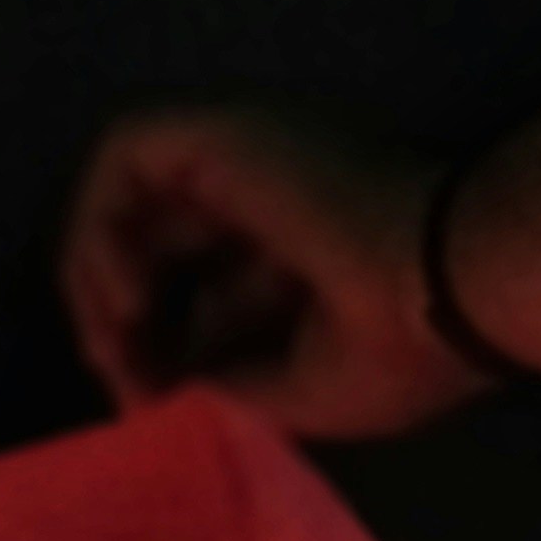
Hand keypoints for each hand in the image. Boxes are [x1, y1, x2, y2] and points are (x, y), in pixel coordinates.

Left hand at [60, 105, 481, 435]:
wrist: (447, 292)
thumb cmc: (394, 353)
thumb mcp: (287, 398)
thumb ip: (213, 387)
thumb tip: (144, 399)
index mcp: (283, 250)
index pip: (183, 288)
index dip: (145, 347)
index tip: (145, 406)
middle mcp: (256, 192)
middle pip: (144, 241)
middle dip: (108, 318)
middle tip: (120, 377)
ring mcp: (236, 156)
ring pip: (121, 194)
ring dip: (93, 275)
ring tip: (115, 342)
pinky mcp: (216, 134)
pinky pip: (120, 156)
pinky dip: (99, 227)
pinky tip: (124, 301)